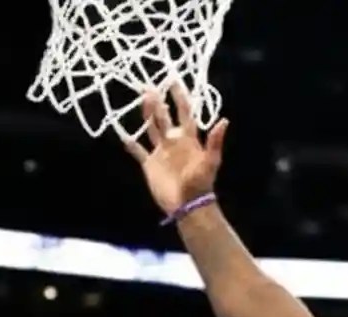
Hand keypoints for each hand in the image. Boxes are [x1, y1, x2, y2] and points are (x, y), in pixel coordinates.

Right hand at [122, 85, 228, 214]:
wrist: (188, 204)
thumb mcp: (211, 161)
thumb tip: (224, 120)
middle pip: (165, 116)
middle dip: (158, 101)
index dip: (180, 97)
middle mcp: (174, 142)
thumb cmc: (201, 182)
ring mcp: (161, 152)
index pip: (184, 113)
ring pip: (152, 128)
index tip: (174, 81)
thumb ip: (215, 141)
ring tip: (141, 97)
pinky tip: (123, 134)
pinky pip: (138, 151)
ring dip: (147, 114)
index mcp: (189, 139)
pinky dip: (131, 143)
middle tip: (150, 85)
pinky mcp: (150, 164)